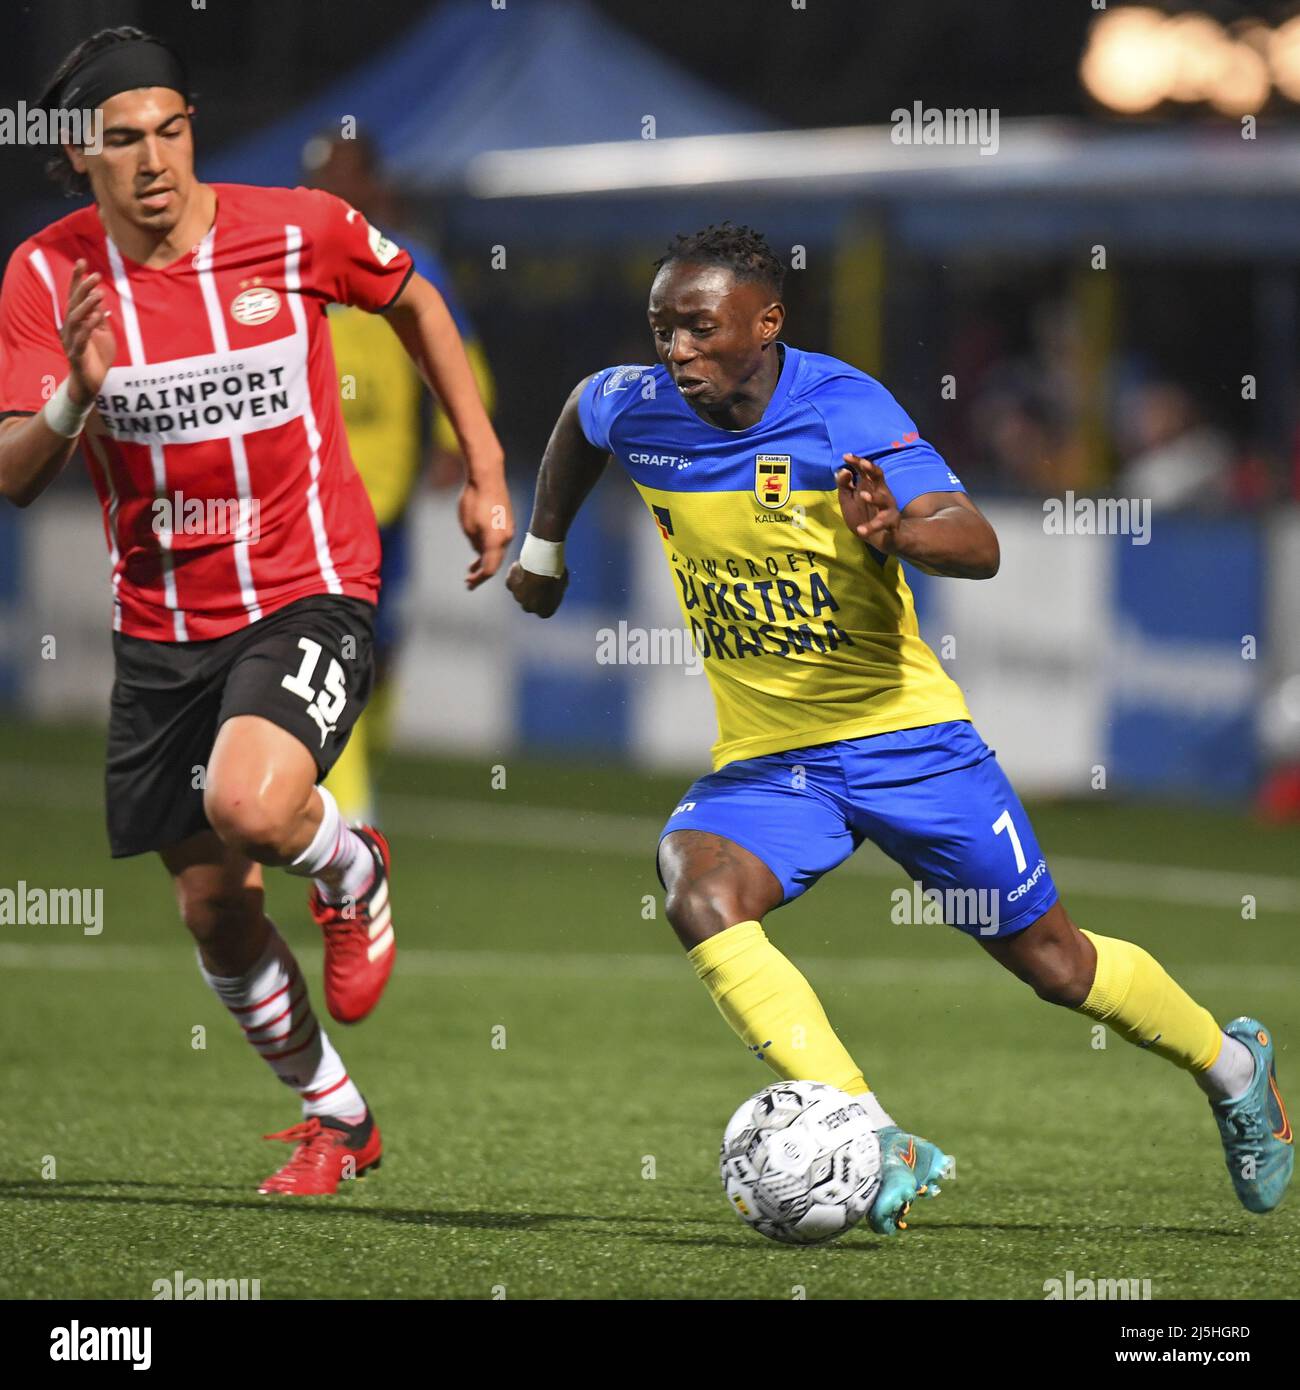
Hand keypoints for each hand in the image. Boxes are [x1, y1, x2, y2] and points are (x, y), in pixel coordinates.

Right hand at [62, 260, 115, 405]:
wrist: (93, 383)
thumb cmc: (97, 357)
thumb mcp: (103, 334)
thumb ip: (99, 318)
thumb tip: (100, 298)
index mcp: (77, 321)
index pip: (75, 296)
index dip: (77, 279)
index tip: (81, 261)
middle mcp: (71, 328)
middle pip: (74, 303)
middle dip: (83, 288)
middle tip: (96, 275)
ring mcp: (72, 341)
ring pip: (76, 318)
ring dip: (87, 305)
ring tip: (99, 293)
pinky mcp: (77, 354)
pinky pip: (82, 338)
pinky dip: (89, 326)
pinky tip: (98, 316)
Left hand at [457, 473, 513, 589]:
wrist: (487, 477)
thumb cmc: (474, 500)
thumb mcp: (468, 527)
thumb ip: (475, 544)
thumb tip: (480, 553)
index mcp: (496, 541)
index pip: (490, 569)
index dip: (479, 579)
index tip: (469, 584)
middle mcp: (507, 538)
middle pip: (495, 562)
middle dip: (482, 571)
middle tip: (468, 579)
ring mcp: (509, 529)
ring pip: (498, 551)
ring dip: (485, 559)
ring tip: (472, 567)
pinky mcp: (508, 522)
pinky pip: (500, 541)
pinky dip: (490, 548)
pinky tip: (480, 548)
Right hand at [506, 561, 568, 618]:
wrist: (543, 563)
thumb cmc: (556, 574)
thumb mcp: (562, 584)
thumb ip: (555, 590)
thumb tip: (554, 587)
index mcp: (545, 612)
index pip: (544, 610)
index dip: (546, 600)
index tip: (548, 591)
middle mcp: (530, 608)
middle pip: (530, 604)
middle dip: (533, 595)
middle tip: (538, 581)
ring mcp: (518, 597)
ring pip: (520, 593)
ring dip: (524, 584)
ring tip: (531, 570)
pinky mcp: (510, 585)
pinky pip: (512, 581)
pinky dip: (515, 575)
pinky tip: (521, 566)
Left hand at [837, 453, 901, 552]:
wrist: (883, 538)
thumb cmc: (865, 514)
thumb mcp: (850, 500)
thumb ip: (845, 486)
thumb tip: (842, 470)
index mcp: (871, 486)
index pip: (865, 470)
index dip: (857, 462)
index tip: (846, 456)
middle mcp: (882, 493)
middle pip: (879, 477)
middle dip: (872, 469)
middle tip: (863, 464)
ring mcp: (888, 508)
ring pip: (883, 500)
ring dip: (874, 497)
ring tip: (863, 495)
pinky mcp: (891, 523)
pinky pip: (882, 524)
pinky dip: (871, 527)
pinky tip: (861, 531)